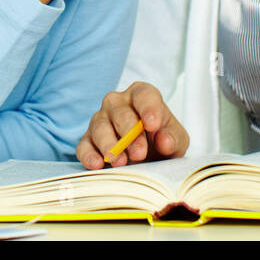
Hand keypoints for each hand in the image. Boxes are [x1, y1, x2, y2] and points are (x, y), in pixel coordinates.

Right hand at [75, 82, 189, 168]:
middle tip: (140, 153)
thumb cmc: (161, 140)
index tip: (153, 125)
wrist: (147, 157)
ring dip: (110, 145)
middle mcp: (118, 103)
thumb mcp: (176, 139)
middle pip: (121, 112)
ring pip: (100, 127)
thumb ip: (173, 138)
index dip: (148, 109)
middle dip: (130, 133)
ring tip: (120, 162)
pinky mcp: (88, 140)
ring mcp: (100, 120)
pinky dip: (89, 155)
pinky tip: (97, 165)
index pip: (144, 95)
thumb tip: (164, 141)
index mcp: (141, 95)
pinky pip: (84, 145)